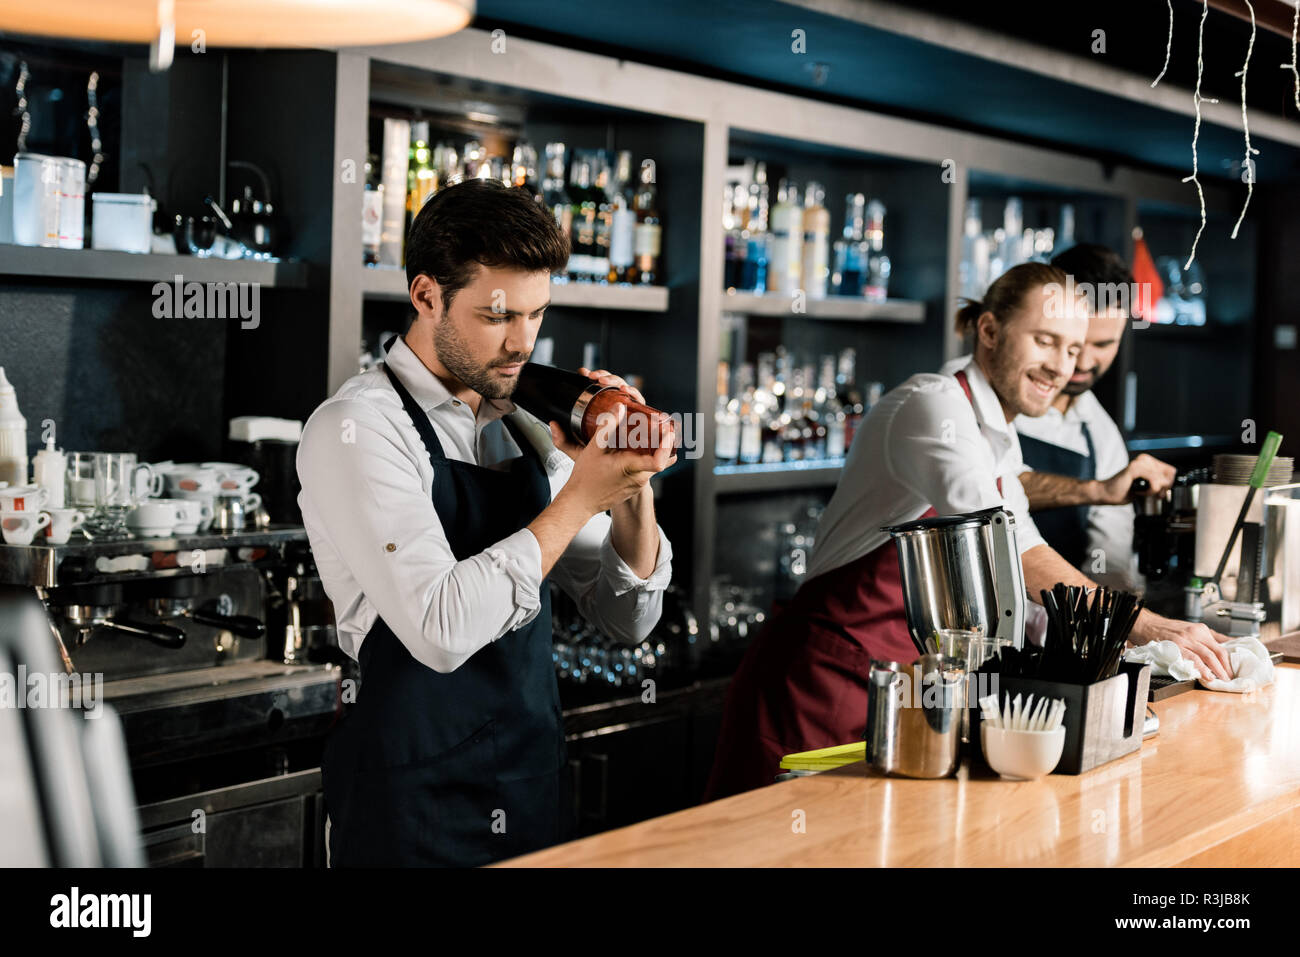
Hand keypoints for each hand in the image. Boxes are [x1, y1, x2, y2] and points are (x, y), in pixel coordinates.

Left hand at [549, 368, 651, 462]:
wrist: (619, 476)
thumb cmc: (601, 461)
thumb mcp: (579, 450)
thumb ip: (564, 441)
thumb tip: (553, 425)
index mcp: (602, 411)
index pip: (597, 388)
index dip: (591, 377)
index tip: (583, 373)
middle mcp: (617, 409)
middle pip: (613, 385)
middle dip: (605, 376)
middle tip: (596, 378)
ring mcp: (630, 413)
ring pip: (626, 390)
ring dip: (618, 382)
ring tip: (610, 383)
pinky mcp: (642, 420)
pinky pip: (640, 404)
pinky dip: (635, 395)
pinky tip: (627, 393)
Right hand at [551, 404, 676, 516]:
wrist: (580, 502)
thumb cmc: (586, 479)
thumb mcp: (594, 449)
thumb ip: (607, 426)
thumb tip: (619, 407)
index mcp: (632, 468)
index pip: (660, 461)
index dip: (668, 446)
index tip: (668, 432)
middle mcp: (640, 479)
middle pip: (664, 459)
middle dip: (664, 441)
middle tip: (660, 425)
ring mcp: (638, 484)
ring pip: (654, 464)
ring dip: (653, 449)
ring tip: (647, 433)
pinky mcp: (634, 487)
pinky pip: (646, 470)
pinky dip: (644, 458)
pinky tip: (633, 448)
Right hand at [1098, 453, 1175, 504]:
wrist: (1107, 493)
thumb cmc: (1125, 490)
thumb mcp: (1148, 486)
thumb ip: (1160, 483)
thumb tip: (1172, 485)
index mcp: (1148, 461)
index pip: (1171, 471)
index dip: (1168, 484)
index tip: (1159, 492)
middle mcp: (1145, 459)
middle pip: (1169, 475)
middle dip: (1162, 488)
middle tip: (1150, 493)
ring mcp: (1139, 463)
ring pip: (1162, 479)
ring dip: (1154, 490)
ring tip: (1142, 491)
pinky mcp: (1135, 469)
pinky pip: (1154, 481)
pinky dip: (1150, 490)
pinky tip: (1139, 491)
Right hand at [1132, 613, 1232, 681]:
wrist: (1146, 624)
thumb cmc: (1167, 629)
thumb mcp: (1192, 629)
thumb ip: (1211, 637)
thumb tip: (1230, 644)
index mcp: (1201, 630)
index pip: (1221, 647)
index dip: (1228, 662)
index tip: (1231, 672)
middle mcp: (1195, 633)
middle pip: (1217, 652)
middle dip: (1225, 668)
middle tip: (1229, 679)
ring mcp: (1185, 640)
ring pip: (1207, 656)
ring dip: (1216, 670)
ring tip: (1220, 680)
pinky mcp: (1175, 647)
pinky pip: (1192, 659)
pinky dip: (1201, 668)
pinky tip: (1205, 676)